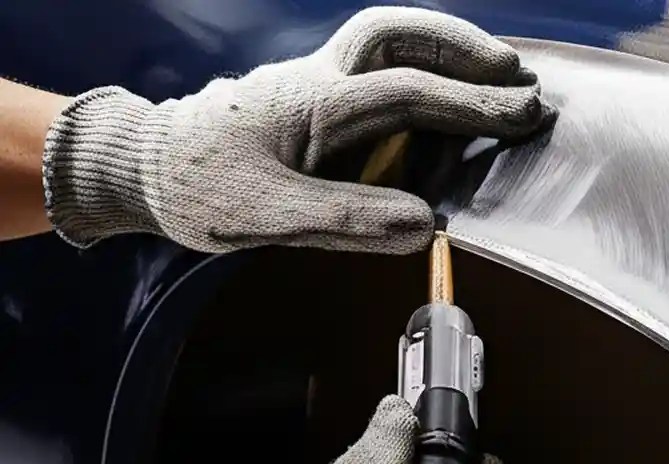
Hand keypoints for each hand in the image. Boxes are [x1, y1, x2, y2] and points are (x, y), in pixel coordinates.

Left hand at [42, 7, 552, 253]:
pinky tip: (444, 92)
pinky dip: (420, 65)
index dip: (467, 105)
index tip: (522, 115)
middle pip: (393, 34)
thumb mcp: (266, 218)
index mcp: (311, 107)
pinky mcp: (313, 93)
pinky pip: (375, 64)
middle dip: (460, 46)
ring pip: (385, 36)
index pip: (404, 94)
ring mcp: (314, 79)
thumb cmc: (201, 190)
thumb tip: (425, 225)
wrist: (146, 165)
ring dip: (443, 44)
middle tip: (515, 71)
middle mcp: (317, 80)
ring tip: (495, 69)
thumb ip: (346, 220)